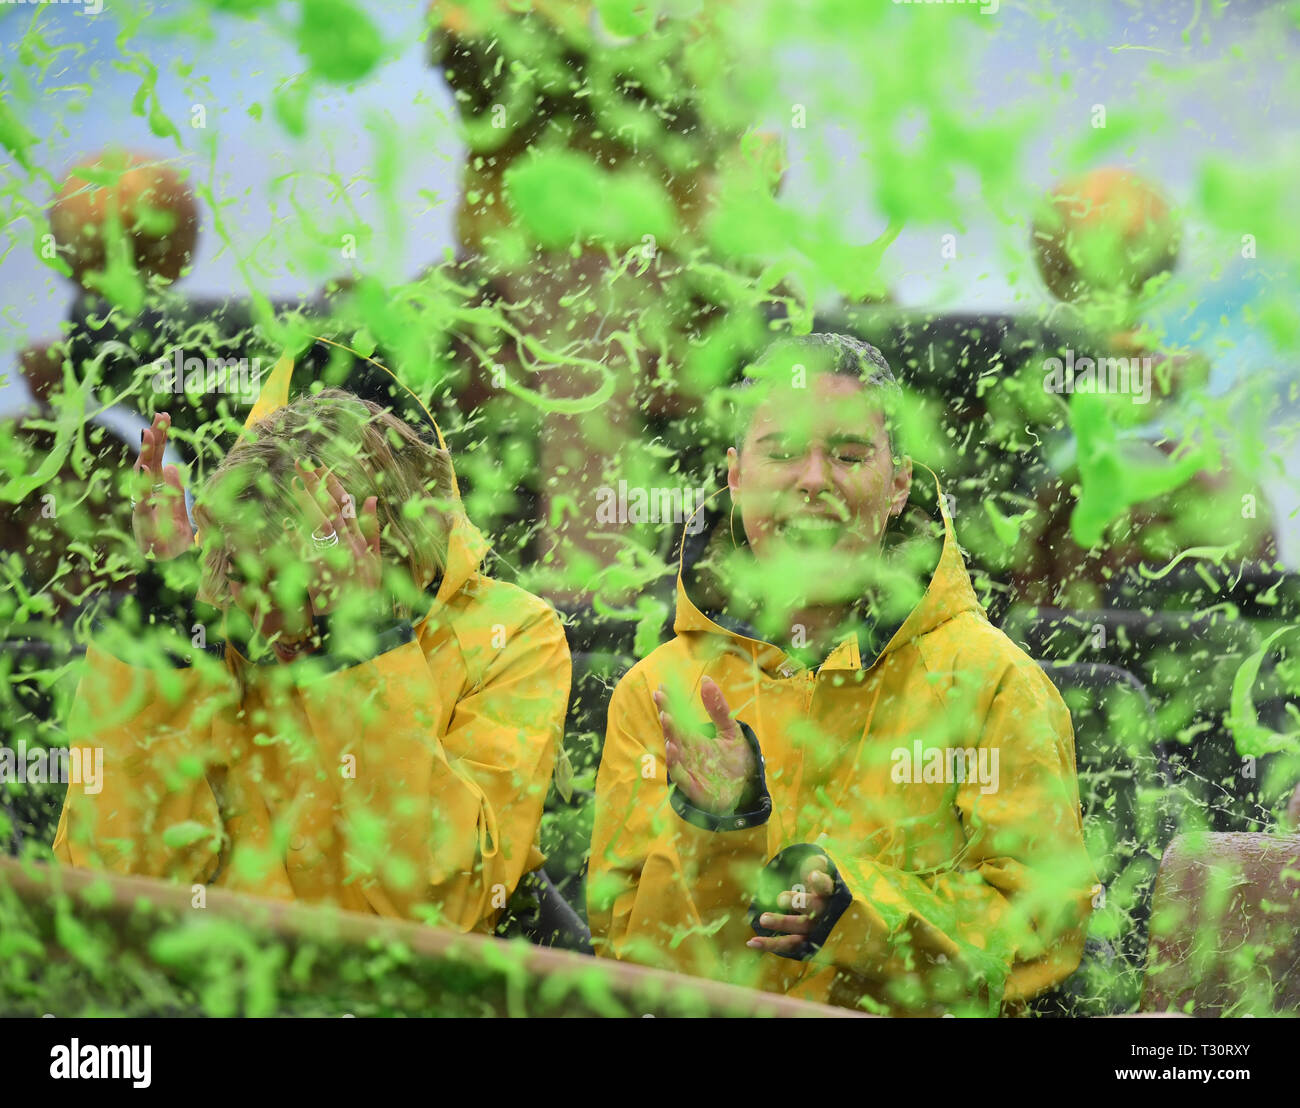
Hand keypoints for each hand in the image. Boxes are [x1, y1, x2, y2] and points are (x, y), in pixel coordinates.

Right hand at [131, 411, 193, 559]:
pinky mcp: (143, 519)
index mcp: (156, 486)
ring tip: (150, 434)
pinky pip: (142, 499)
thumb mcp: (178, 505)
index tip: (164, 417)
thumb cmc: (172, 532)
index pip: (157, 456)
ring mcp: (143, 502)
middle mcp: (147, 491)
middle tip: (159, 417)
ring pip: (142, 474)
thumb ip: (174, 487)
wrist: (168, 559)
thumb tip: (170, 466)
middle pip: (149, 460)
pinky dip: (143, 484)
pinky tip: (145, 468)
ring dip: (146, 454)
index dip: (160, 438)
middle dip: (154, 438)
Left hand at [292, 459, 380, 616]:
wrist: (357, 619)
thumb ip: (372, 528)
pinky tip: (287, 522)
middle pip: (330, 508)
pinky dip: (297, 537)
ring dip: (306, 503)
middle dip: (315, 484)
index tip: (319, 465)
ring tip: (292, 483)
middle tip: (301, 463)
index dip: (332, 483)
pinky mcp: (319, 571)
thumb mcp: (375, 558)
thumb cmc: (365, 589)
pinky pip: (306, 551)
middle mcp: (347, 544)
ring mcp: (333, 557)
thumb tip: (372, 498)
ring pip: (319, 524)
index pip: (345, 503)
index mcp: (359, 539)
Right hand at [654, 676, 756, 815]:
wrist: (747, 791)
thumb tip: (706, 680)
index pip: (679, 719)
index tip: (662, 687)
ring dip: (669, 735)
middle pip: (674, 732)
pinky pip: (681, 776)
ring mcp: (690, 769)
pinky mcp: (694, 787)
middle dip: (666, 714)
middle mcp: (688, 753)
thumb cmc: (735, 761)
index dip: (669, 704)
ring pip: (675, 751)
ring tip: (667, 718)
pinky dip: (675, 763)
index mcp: (695, 739)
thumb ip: (718, 708)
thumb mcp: (730, 730)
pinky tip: (673, 749)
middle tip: (660, 697)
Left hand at [747, 854, 834, 954]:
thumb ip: (821, 859)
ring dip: (781, 923)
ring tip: (762, 918)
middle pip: (813, 908)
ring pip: (799, 928)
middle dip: (797, 902)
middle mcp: (824, 912)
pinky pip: (789, 946)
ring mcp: (815, 929)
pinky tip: (751, 942)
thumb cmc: (828, 894)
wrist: (843, 926)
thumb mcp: (829, 876)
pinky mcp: (806, 944)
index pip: (827, 886)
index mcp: (830, 893)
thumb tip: (824, 835)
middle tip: (780, 898)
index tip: (812, 874)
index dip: (820, 881)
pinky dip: (770, 945)